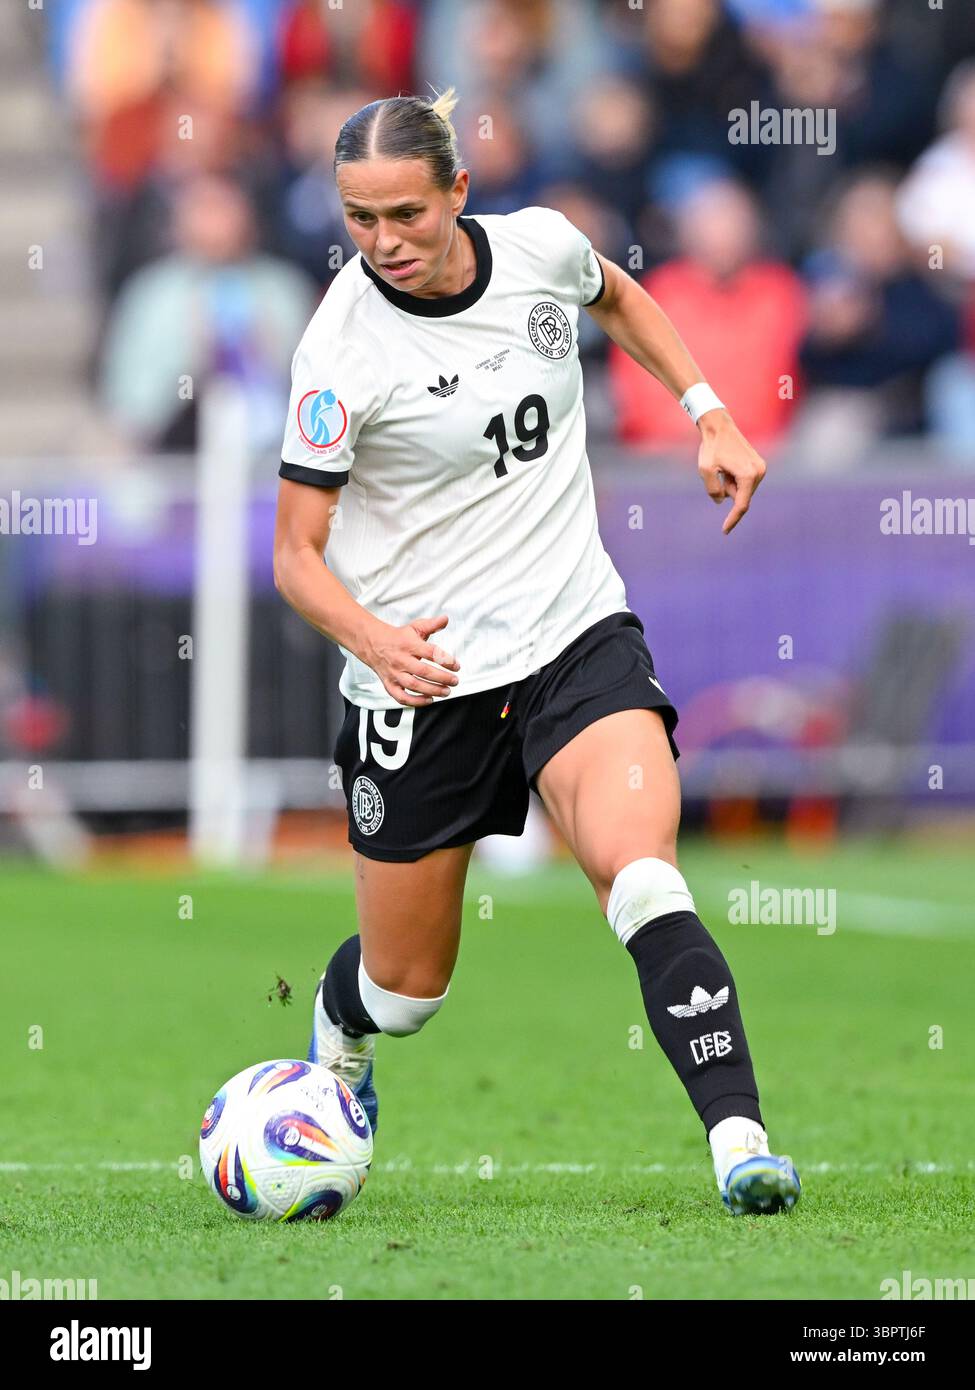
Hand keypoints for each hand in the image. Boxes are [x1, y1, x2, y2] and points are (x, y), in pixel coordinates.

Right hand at [362, 613, 460, 707]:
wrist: (372, 644)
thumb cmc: (398, 637)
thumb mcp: (414, 628)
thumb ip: (431, 625)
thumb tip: (445, 619)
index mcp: (409, 645)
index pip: (430, 653)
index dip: (445, 660)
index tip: (456, 666)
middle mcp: (401, 660)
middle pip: (423, 671)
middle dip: (442, 678)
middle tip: (455, 681)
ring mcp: (394, 673)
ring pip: (414, 685)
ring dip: (432, 690)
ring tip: (446, 691)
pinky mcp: (389, 684)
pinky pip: (401, 697)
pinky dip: (415, 701)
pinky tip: (429, 700)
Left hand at [697, 410, 765, 534]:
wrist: (719, 427)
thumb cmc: (711, 447)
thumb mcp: (705, 470)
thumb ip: (713, 490)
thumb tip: (722, 501)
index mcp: (748, 475)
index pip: (741, 505)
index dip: (732, 519)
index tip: (724, 531)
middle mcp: (759, 472)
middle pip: (740, 497)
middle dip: (727, 491)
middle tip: (719, 472)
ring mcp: (760, 469)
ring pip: (742, 491)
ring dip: (730, 485)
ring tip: (724, 467)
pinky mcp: (759, 466)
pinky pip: (744, 483)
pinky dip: (734, 480)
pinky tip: (728, 466)